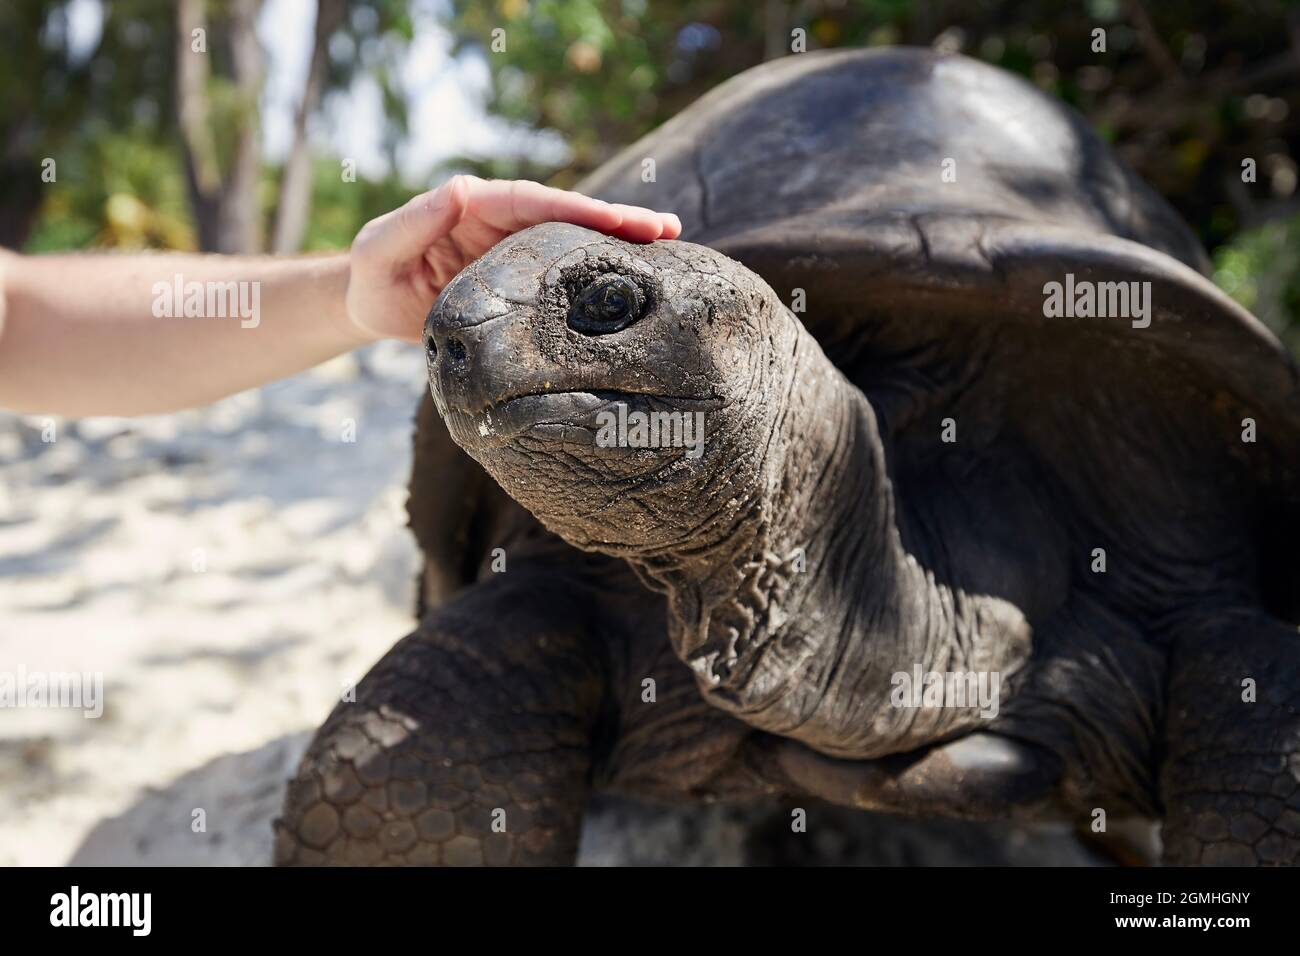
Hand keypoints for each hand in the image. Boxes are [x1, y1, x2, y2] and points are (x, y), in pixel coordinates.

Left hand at [345, 175, 681, 342]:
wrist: (371, 309)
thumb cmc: (370, 278)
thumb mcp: (377, 249)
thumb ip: (412, 221)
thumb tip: (461, 189)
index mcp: (477, 206)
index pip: (536, 203)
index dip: (582, 208)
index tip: (621, 219)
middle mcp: (504, 223)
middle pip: (569, 217)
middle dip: (618, 221)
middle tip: (668, 228)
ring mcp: (517, 252)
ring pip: (576, 243)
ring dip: (621, 246)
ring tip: (672, 249)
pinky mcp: (523, 283)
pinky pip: (568, 275)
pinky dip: (603, 274)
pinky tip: (639, 282)